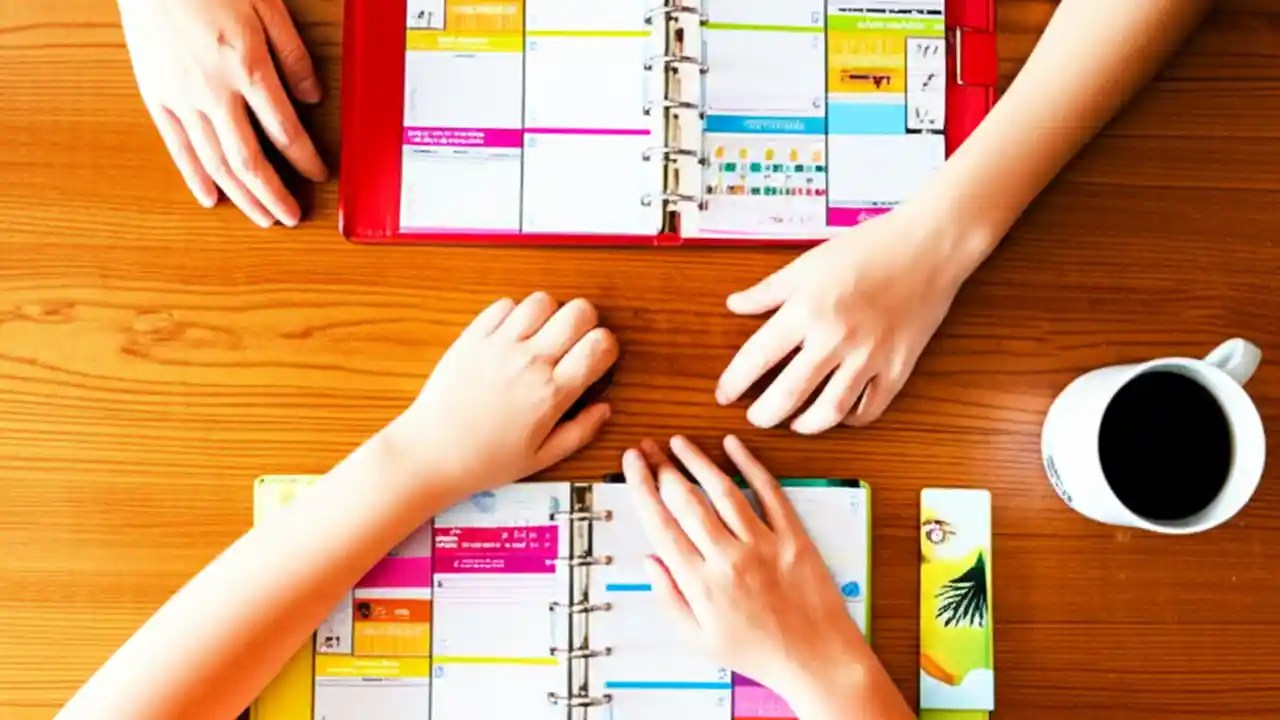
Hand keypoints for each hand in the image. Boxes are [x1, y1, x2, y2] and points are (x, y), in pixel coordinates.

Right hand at [118, 0, 327, 226]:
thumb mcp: (266, 5)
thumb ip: (292, 55)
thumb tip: (312, 98)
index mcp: (247, 67)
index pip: (285, 130)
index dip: (305, 159)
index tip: (319, 175)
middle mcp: (213, 90)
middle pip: (249, 159)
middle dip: (274, 193)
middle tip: (293, 217)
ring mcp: (180, 96)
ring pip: (215, 161)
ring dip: (242, 196)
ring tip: (262, 217)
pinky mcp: (155, 95)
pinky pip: (177, 146)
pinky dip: (195, 176)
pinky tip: (210, 199)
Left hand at [387, 293, 618, 493]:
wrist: (431, 453)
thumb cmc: (483, 460)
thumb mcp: (542, 457)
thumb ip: (580, 431)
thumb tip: (604, 409)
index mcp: (551, 394)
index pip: (600, 345)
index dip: (607, 347)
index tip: (597, 358)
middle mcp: (528, 363)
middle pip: (579, 311)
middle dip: (586, 323)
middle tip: (575, 342)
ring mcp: (499, 346)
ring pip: (543, 301)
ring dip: (550, 314)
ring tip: (542, 337)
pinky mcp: (473, 338)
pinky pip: (504, 305)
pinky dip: (515, 314)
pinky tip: (513, 335)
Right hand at [622, 435, 910, 718]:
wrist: (816, 659)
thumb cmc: (759, 652)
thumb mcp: (699, 639)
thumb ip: (669, 598)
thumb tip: (648, 561)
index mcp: (701, 584)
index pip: (660, 524)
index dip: (641, 487)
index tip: (632, 464)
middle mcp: (728, 558)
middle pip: (686, 501)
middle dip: (662, 468)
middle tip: (648, 447)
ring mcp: (762, 544)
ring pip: (722, 490)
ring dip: (697, 460)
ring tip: (680, 442)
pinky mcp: (793, 537)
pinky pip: (769, 492)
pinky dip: (750, 465)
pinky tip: (733, 446)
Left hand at [717, 207, 977, 433]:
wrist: (928, 246)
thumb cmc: (868, 248)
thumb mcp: (807, 264)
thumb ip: (768, 291)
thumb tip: (734, 304)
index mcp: (806, 309)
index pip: (756, 357)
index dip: (733, 382)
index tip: (723, 395)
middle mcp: (835, 338)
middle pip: (788, 395)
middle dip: (764, 415)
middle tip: (755, 417)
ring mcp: (869, 356)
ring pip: (829, 411)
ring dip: (805, 425)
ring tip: (794, 422)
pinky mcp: (898, 367)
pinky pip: (870, 409)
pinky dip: (850, 418)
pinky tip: (838, 413)